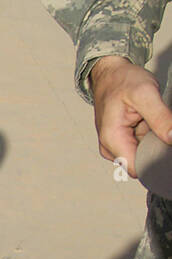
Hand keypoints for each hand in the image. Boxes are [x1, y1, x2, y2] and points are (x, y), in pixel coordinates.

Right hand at [89, 55, 171, 177]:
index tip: (168, 144)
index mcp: (112, 139)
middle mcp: (110, 147)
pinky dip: (149, 137)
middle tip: (163, 127)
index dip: (156, 159)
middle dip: (156, 149)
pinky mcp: (121, 142)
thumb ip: (160, 118)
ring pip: (142, 155)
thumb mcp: (145, 93)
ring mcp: (114, 146)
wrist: (109, 74)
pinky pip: (140, 147)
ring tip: (152, 122)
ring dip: (153, 142)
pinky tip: (149, 124)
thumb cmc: (122, 81)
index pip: (137, 167)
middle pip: (140, 163)